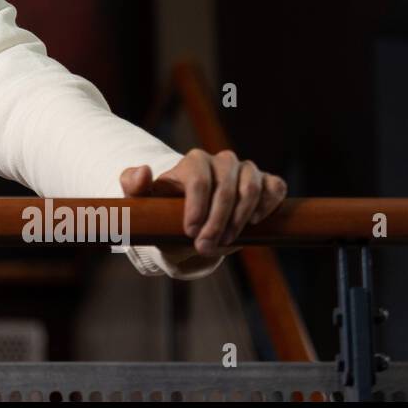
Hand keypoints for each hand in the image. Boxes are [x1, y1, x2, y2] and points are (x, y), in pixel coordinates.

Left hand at [120, 149, 286, 256]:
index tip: (191, 232)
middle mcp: (222, 161)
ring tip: (225, 241)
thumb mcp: (144, 201)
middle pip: (225, 187)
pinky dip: (269, 204)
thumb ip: (133, 185)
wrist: (194, 222)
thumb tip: (143, 171)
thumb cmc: (166, 209)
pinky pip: (275, 187)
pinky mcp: (266, 182)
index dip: (196, 207)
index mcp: (194, 162)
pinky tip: (254, 223)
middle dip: (217, 221)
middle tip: (206, 246)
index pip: (198, 179)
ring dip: (239, 219)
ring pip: (251, 187)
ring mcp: (246, 170)